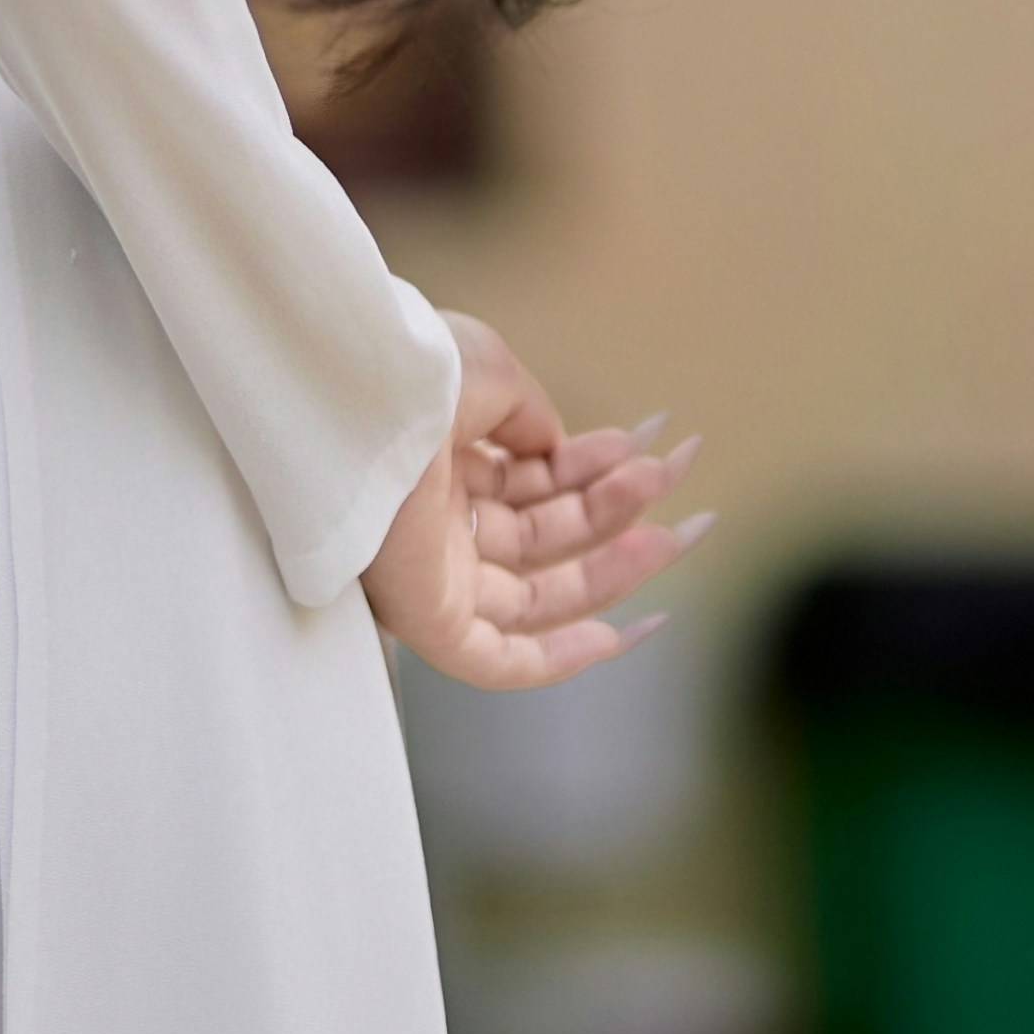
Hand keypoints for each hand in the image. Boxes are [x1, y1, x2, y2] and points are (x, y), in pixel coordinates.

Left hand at [361, 312, 705, 693]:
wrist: (355, 396)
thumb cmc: (410, 373)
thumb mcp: (489, 374)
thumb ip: (530, 418)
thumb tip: (560, 452)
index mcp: (438, 461)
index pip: (528, 483)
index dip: (592, 469)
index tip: (647, 446)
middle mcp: (433, 521)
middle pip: (542, 537)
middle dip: (615, 516)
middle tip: (678, 485)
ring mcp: (431, 572)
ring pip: (536, 594)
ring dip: (612, 569)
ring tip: (676, 533)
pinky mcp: (427, 618)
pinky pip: (499, 660)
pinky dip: (561, 656)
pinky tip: (623, 630)